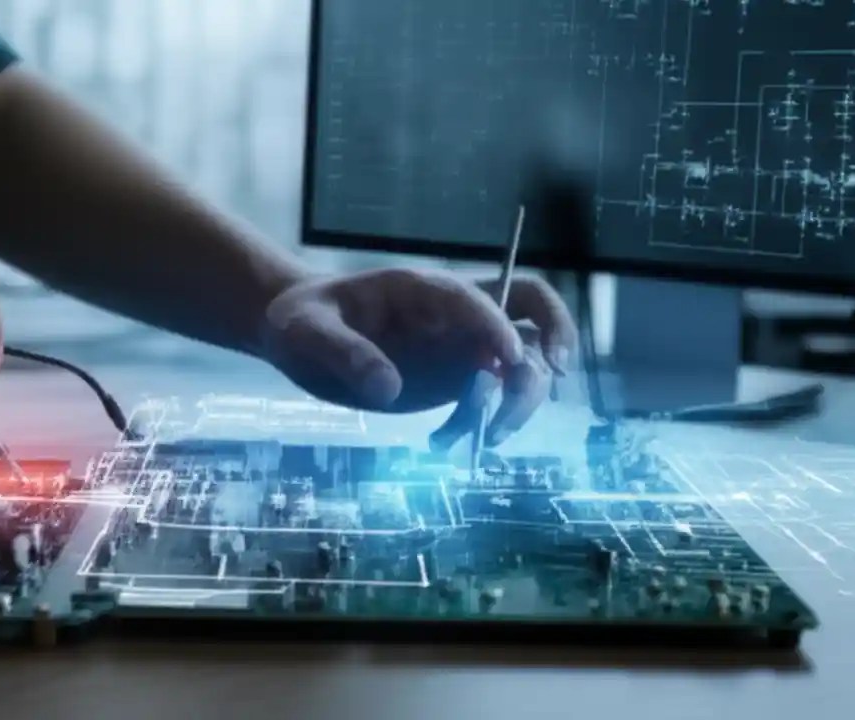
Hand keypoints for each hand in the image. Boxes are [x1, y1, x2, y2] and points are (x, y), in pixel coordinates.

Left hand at [260, 268, 575, 447]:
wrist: (301, 336)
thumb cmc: (303, 319)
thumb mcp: (306, 330)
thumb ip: (343, 352)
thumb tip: (387, 387)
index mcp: (423, 289)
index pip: (479, 297)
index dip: (497, 325)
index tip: (505, 362)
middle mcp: (456, 314)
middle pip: (530, 308)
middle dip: (553, 338)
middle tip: (551, 379)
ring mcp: (461, 346)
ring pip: (522, 362)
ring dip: (519, 401)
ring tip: (485, 439)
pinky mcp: (456, 379)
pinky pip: (490, 401)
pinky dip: (481, 425)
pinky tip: (443, 443)